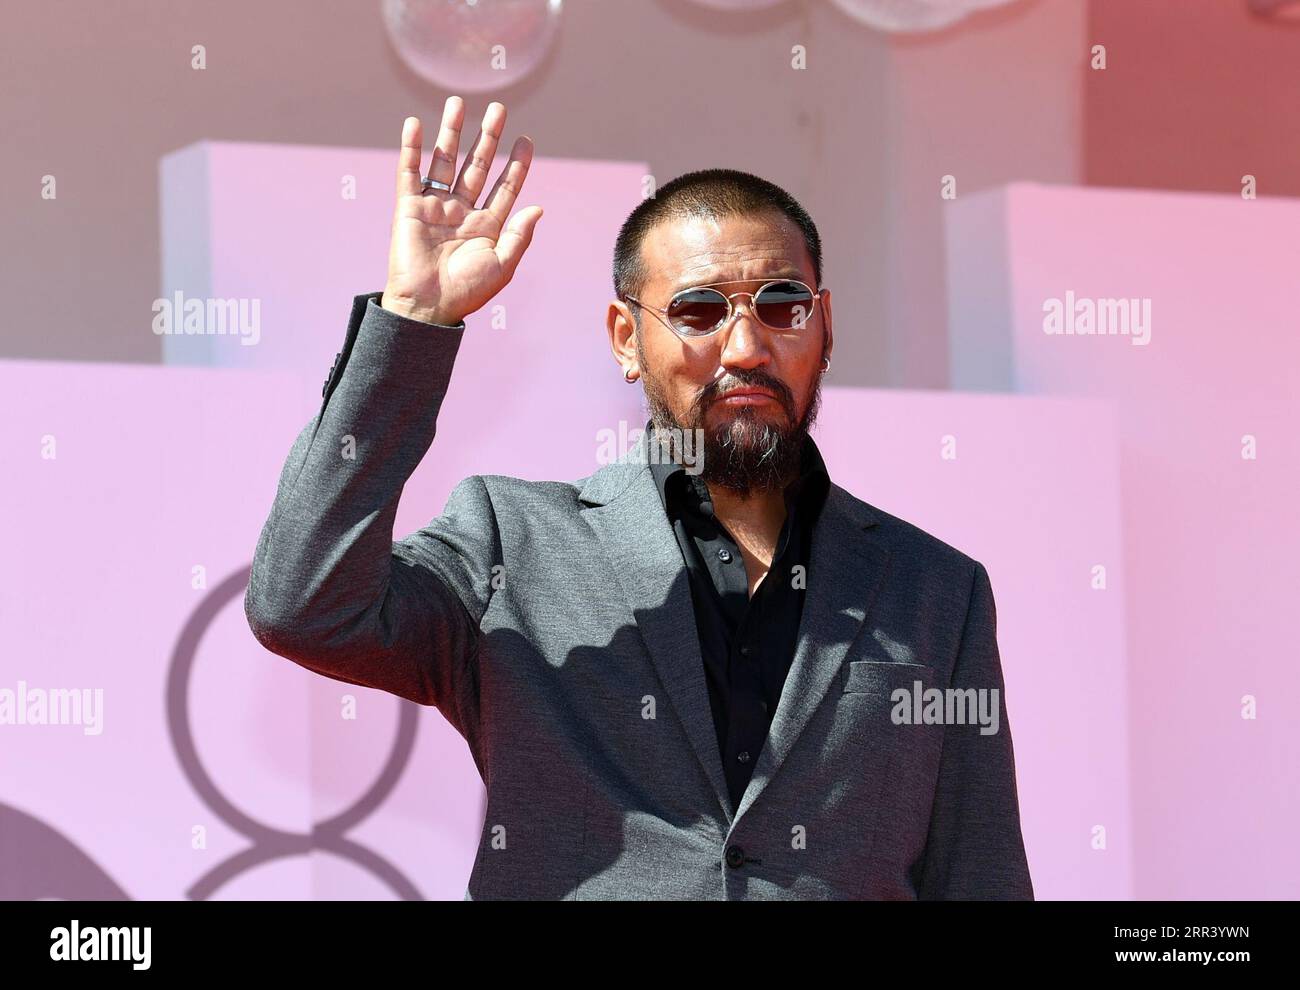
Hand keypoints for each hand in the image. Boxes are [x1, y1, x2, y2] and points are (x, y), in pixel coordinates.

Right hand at [381, 96, 541, 324]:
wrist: (428, 307)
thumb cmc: (467, 292)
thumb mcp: (502, 264)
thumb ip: (520, 235)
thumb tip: (539, 208)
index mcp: (488, 226)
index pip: (505, 186)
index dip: (516, 163)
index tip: (526, 139)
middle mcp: (463, 211)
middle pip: (477, 165)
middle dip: (487, 138)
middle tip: (498, 109)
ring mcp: (436, 206)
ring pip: (445, 161)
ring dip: (451, 132)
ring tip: (458, 104)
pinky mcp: (409, 207)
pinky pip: (410, 172)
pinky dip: (411, 148)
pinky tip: (415, 125)